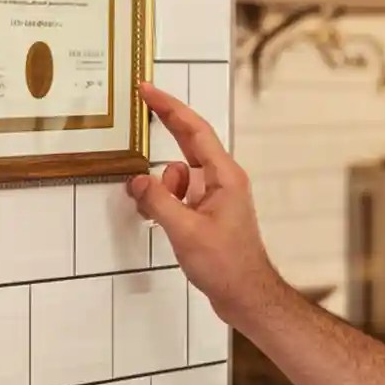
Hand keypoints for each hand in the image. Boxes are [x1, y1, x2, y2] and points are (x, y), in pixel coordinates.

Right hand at [127, 82, 285, 325]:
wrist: (246, 295)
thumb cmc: (226, 265)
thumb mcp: (185, 231)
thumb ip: (158, 201)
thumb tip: (139, 180)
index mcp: (225, 176)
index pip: (194, 130)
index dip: (170, 107)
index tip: (148, 89)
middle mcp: (223, 180)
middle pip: (189, 142)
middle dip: (165, 126)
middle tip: (142, 102)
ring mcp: (217, 196)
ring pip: (180, 174)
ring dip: (163, 185)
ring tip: (157, 211)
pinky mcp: (209, 212)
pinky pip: (181, 193)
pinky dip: (167, 200)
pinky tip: (162, 220)